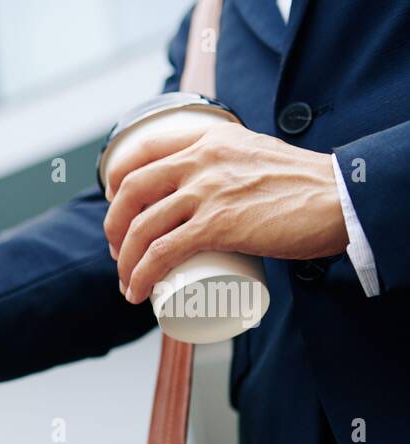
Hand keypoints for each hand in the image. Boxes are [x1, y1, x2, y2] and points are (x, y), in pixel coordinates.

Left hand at [103, 123, 348, 303]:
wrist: (343, 199)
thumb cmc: (308, 187)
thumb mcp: (259, 156)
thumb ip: (234, 166)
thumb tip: (215, 195)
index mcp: (211, 139)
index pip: (143, 149)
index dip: (118, 179)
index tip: (116, 204)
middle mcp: (202, 159)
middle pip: (131, 191)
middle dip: (113, 226)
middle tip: (120, 251)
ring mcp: (208, 191)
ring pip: (141, 228)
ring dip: (124, 261)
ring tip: (129, 281)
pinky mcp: (218, 224)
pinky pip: (160, 253)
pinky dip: (140, 276)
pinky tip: (136, 291)